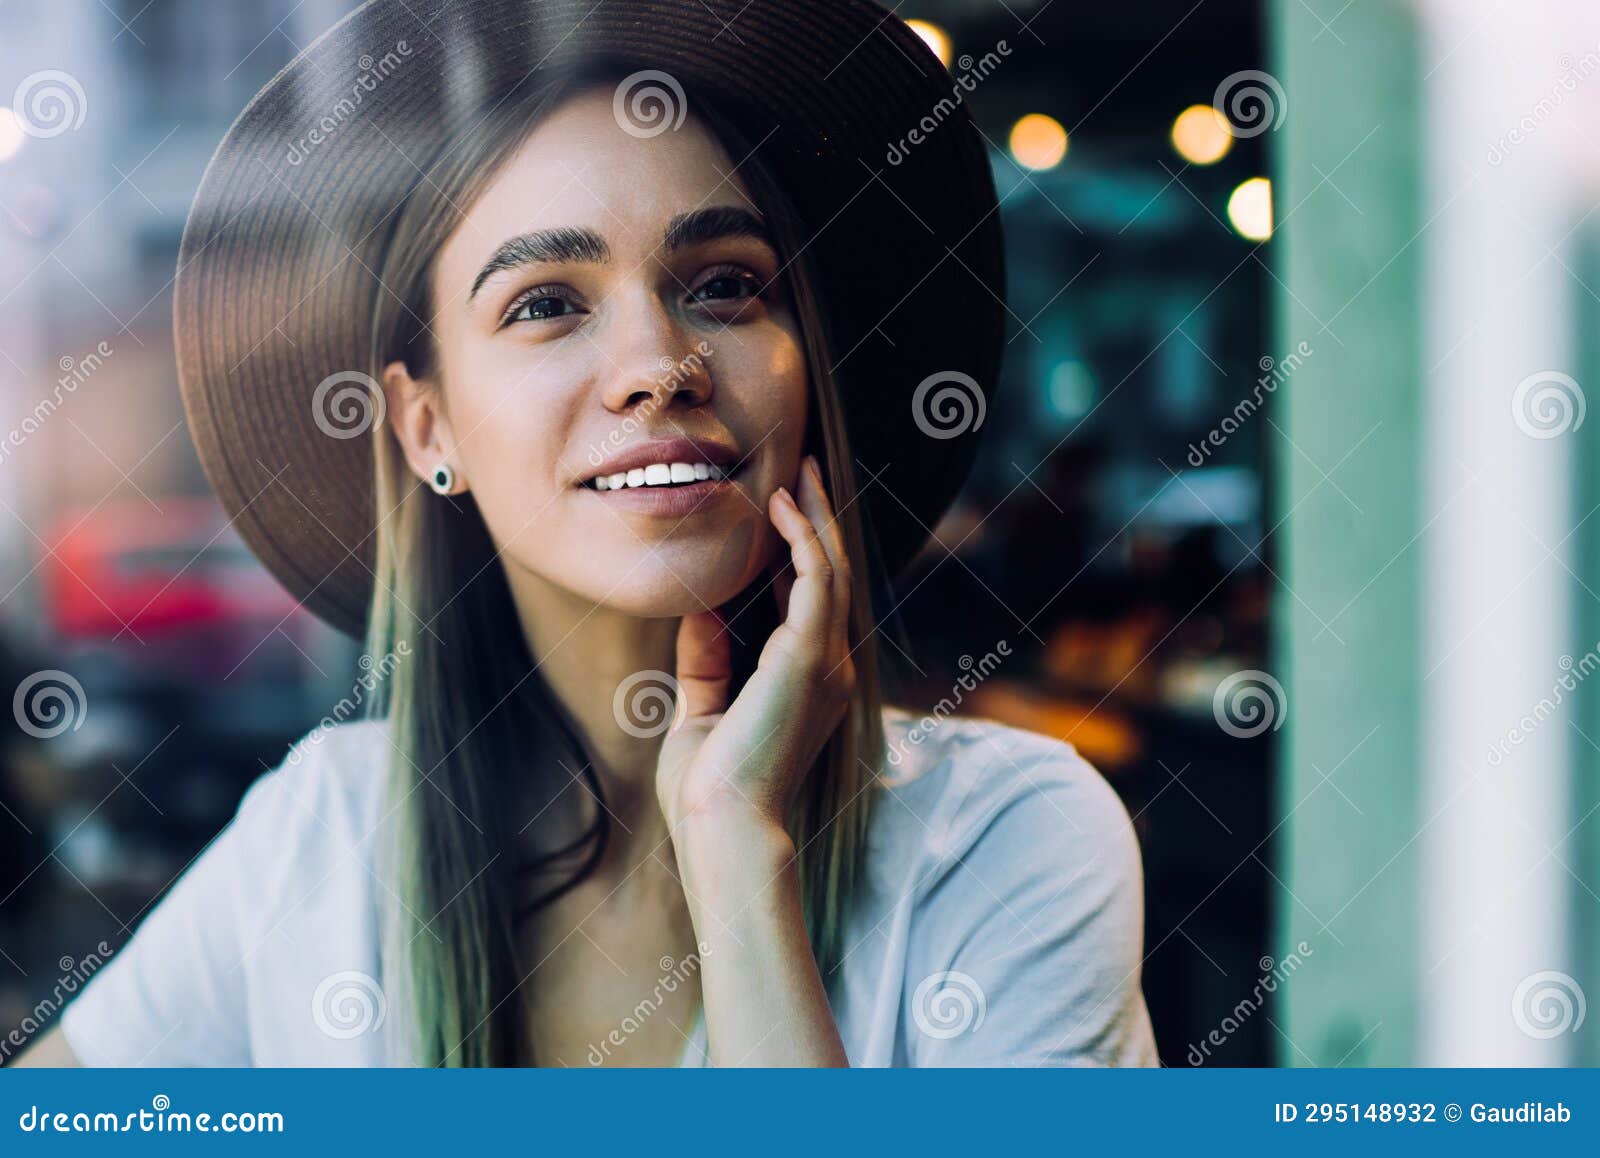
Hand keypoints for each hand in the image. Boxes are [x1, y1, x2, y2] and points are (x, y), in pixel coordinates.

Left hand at [655, 453, 854, 832]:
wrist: (722, 826)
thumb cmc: (710, 787)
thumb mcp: (701, 709)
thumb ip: (706, 660)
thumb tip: (701, 608)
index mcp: (808, 684)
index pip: (809, 602)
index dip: (799, 551)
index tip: (781, 509)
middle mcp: (829, 669)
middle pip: (831, 576)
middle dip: (818, 520)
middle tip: (806, 469)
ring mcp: (827, 663)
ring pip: (832, 569)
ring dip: (816, 516)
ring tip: (800, 471)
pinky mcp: (812, 657)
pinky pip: (818, 580)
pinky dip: (802, 539)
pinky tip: (781, 507)